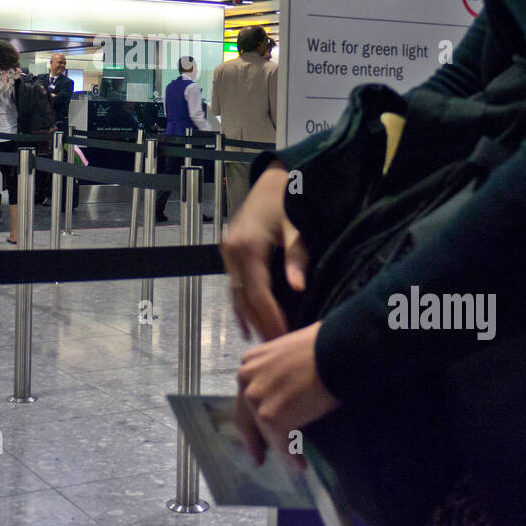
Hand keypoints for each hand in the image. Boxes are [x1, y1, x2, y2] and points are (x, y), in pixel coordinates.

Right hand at [220, 163, 308, 341]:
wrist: (273, 177)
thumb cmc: (289, 199)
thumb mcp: (297, 227)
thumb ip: (296, 257)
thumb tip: (298, 287)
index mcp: (247, 246)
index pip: (258, 294)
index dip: (270, 318)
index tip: (282, 338)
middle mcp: (231, 251)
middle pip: (245, 298)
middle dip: (260, 324)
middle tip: (276, 348)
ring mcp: (227, 251)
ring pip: (236, 293)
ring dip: (249, 318)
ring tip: (265, 341)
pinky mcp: (229, 251)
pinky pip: (233, 284)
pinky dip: (241, 304)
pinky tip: (248, 323)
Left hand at [236, 322, 340, 466]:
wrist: (337, 351)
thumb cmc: (324, 347)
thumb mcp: (289, 355)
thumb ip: (278, 373)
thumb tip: (286, 394)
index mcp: (250, 361)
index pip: (246, 395)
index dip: (251, 415)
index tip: (255, 431)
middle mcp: (246, 378)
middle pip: (245, 417)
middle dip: (252, 439)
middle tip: (258, 457)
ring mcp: (255, 398)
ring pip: (264, 432)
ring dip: (279, 447)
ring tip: (293, 460)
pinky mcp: (270, 417)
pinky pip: (280, 444)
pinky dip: (291, 456)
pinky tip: (300, 464)